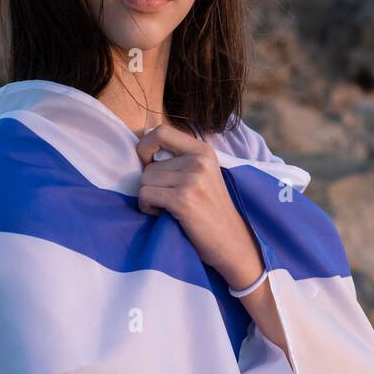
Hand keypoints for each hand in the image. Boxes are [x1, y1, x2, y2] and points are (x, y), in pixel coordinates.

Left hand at [134, 124, 264, 285]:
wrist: (232, 242)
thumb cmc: (211, 211)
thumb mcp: (202, 175)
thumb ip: (179, 159)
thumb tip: (141, 148)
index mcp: (203, 150)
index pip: (161, 132)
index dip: (145, 147)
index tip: (148, 165)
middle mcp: (199, 161)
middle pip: (148, 164)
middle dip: (150, 184)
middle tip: (169, 199)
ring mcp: (193, 179)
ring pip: (144, 181)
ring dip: (149, 198)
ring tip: (169, 208)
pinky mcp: (184, 199)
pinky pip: (145, 195)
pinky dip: (148, 208)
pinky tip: (164, 215)